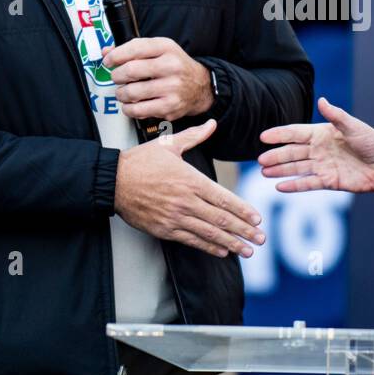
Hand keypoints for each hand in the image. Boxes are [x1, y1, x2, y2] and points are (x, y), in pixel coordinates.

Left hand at [103, 37, 213, 121]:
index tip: (108, 61)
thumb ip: (132, 49)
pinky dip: (128, 108)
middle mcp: (171, 66)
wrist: (201, 87)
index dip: (115, 56)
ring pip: (131, 92)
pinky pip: (138, 110)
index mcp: (167, 48)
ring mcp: (172, 88)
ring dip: (121, 93)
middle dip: (116, 76)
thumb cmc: (174, 67)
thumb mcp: (159, 50)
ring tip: (124, 92)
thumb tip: (106, 52)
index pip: (134, 48)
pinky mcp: (170, 107)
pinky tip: (131, 104)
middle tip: (117, 78)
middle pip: (130, 71)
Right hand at [114, 119, 263, 257]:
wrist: (112, 181)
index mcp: (190, 180)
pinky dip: (208, 247)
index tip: (257, 219)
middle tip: (261, 239)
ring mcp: (175, 217)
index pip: (223, 198)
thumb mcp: (168, 144)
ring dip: (231, 243)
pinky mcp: (164, 229)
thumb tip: (212, 124)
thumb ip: (194, 136)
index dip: (243, 211)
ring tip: (248, 250)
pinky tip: (222, 251)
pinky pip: (191, 240)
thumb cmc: (140, 161)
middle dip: (243, 230)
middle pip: (221, 219)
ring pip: (209, 233)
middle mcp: (186, 201)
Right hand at [258, 97, 373, 193]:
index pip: (296, 133)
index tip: (263, 137)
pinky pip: (308, 183)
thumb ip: (336, 116)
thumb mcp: (353, 126)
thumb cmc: (373, 142)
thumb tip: (321, 101)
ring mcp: (323, 166)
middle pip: (293, 152)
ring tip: (264, 172)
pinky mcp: (329, 182)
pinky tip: (280, 187)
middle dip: (276, 155)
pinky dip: (295, 185)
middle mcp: (320, 150)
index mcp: (323, 134)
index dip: (280, 135)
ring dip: (281, 170)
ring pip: (297, 168)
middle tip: (260, 160)